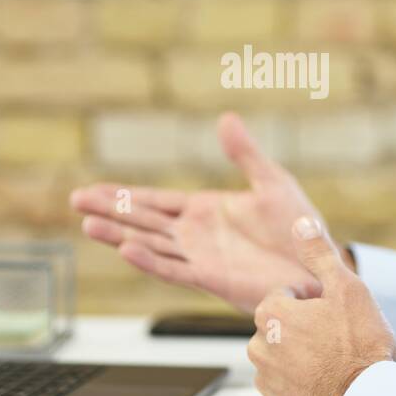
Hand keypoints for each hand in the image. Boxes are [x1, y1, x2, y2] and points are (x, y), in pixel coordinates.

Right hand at [70, 113, 339, 312]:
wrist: (320, 264)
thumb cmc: (300, 228)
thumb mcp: (272, 181)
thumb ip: (245, 153)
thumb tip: (226, 118)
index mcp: (205, 210)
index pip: (155, 201)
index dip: (123, 195)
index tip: (93, 191)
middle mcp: (196, 234)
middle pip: (143, 220)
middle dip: (109, 211)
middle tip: (75, 202)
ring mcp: (201, 257)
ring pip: (151, 244)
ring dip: (120, 236)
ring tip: (88, 227)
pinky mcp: (212, 277)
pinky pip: (175, 268)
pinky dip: (150, 260)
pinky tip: (127, 249)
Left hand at [248, 217, 395, 395]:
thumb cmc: (359, 347)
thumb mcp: (346, 288)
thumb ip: (319, 254)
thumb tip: (301, 223)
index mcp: (271, 314)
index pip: (285, 296)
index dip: (313, 300)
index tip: (334, 312)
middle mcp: (260, 348)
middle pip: (281, 329)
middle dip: (304, 330)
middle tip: (338, 339)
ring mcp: (267, 383)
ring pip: (282, 361)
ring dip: (302, 360)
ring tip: (336, 365)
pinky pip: (288, 392)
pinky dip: (303, 390)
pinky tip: (328, 388)